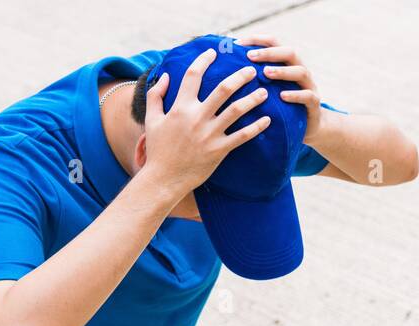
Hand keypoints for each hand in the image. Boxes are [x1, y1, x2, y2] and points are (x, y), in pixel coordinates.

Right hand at [141, 48, 270, 197]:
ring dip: (253, 99)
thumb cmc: (158, 149)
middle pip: (223, 89)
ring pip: (237, 110)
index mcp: (180, 107)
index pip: (193, 75)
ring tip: (264, 92)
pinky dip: (256, 127)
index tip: (213, 52)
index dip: (204, 60)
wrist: (163, 179)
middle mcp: (197, 117)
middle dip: (240, 76)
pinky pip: (242, 136)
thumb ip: (156, 95)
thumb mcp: (151, 120)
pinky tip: (267, 119)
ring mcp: (209, 134)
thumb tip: (166, 75)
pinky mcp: (219, 150)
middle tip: (252, 70)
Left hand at [239, 36, 326, 145]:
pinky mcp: (314, 104)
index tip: (238, 43)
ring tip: (266, 73)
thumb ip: (254, 79)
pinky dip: (295, 95)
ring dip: (282, 71)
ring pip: (300, 72)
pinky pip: (307, 96)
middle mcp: (299, 71)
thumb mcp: (267, 91)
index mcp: (287, 64)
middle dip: (270, 53)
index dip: (257, 40)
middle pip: (289, 53)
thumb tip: (225, 71)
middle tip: (251, 56)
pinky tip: (282, 96)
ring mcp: (308, 86)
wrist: (308, 128)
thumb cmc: (280, 107)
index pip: (274, 43)